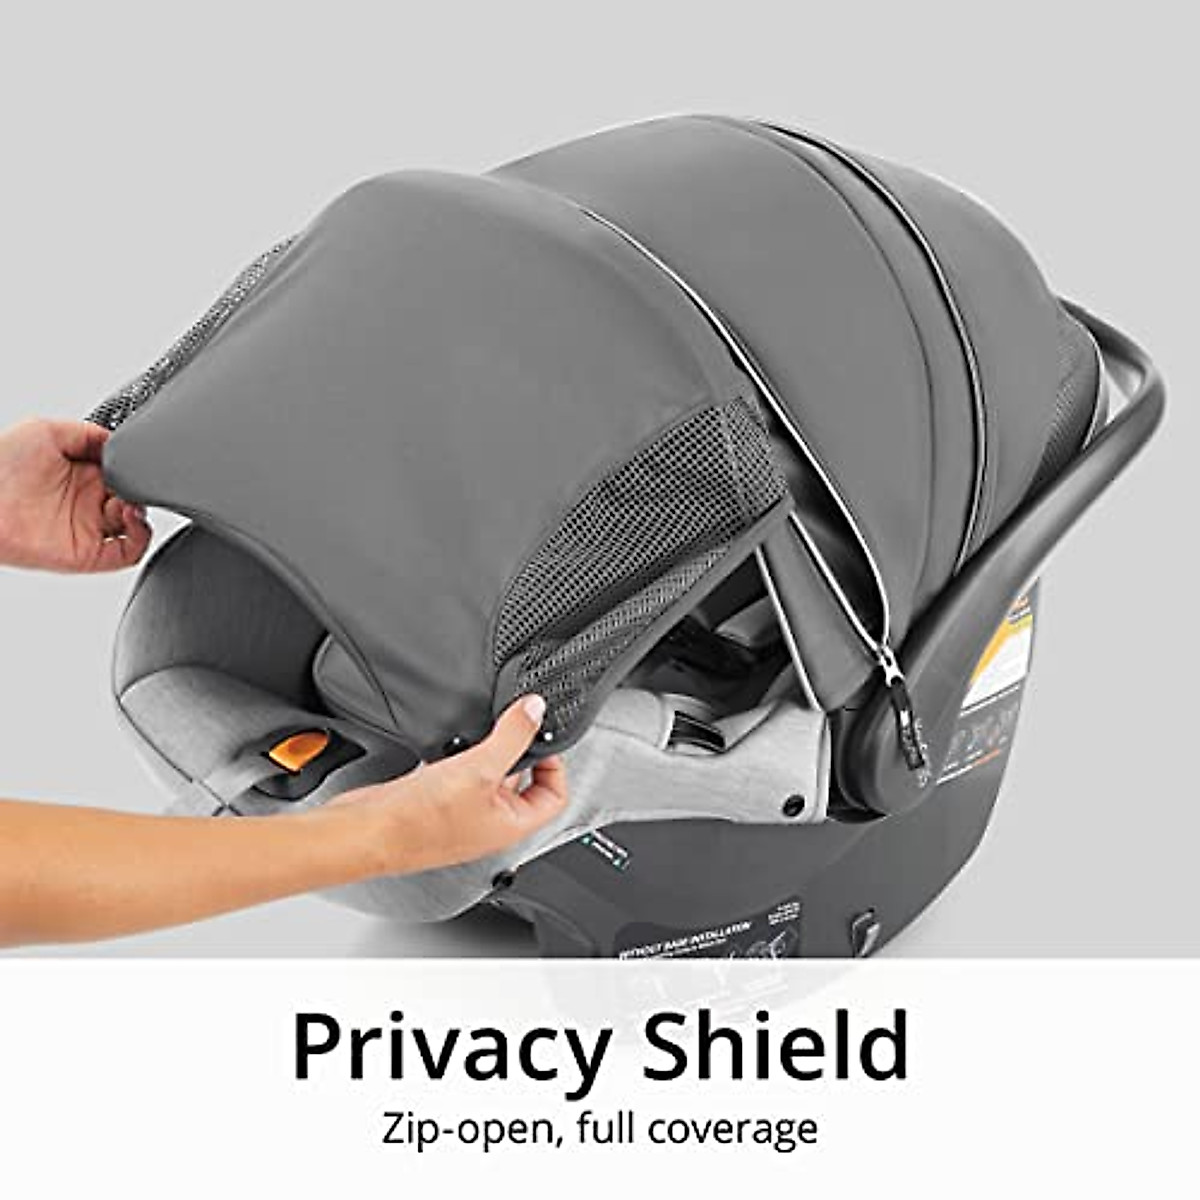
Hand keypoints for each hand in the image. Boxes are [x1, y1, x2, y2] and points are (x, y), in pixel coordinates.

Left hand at [0, 418, 151, 571]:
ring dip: (143, 514)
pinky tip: (130, 517)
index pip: (123, 475)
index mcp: (81, 475)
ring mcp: (87, 530)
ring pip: (136, 529)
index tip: (136, 461)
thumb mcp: (47, 430)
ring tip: (132, 501)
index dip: (134, 469)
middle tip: (135, 482)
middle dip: (142, 491)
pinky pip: (128, 554)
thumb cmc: (0, 464)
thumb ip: (89, 433)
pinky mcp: (87, 554)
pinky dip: (140, 538)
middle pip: (134, 500)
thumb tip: (120, 440)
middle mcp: (86, 503)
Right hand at [333, 694, 568, 875]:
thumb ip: (512, 737)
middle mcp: (489, 823)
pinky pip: (460, 776)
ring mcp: (462, 814)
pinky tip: (448, 748)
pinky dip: (459, 758)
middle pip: (521, 784)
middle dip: (518, 754)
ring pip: (488, 777)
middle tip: (511, 729)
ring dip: (487, 754)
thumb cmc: (418, 822)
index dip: (555, 767)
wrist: (368, 831)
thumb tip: (535, 711)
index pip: (554, 797)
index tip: (541, 739)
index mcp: (511, 825)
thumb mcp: (480, 769)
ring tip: (478, 739)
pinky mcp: (437, 803)